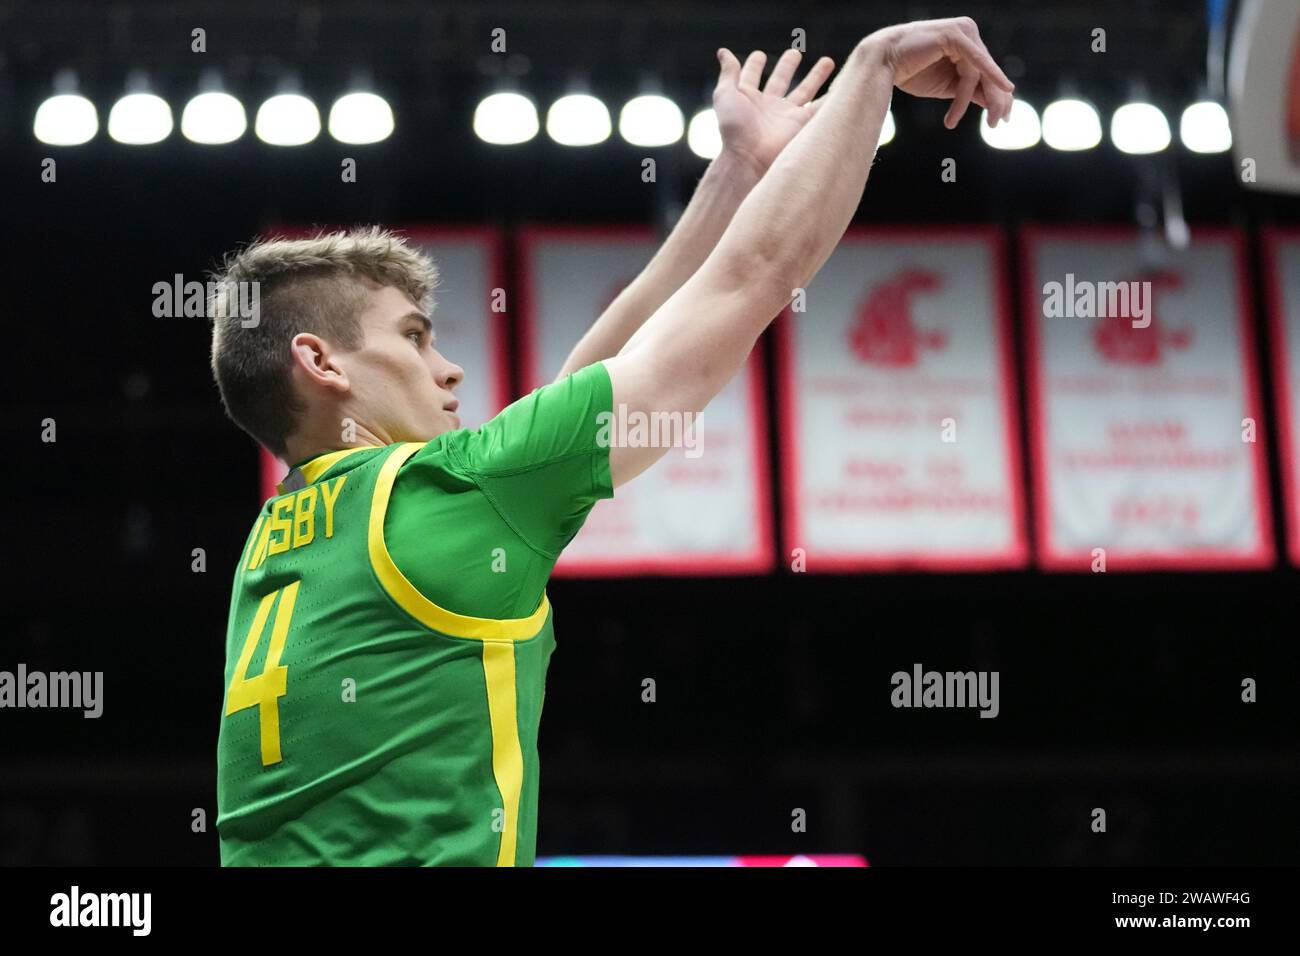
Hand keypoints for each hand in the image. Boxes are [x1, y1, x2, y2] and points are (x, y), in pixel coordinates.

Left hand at [712, 47, 835, 172]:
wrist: (749, 158)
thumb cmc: (733, 128)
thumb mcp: (725, 95)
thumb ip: (728, 73)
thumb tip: (723, 52)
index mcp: (748, 98)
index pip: (752, 76)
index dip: (754, 65)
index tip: (759, 56)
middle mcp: (768, 106)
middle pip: (781, 80)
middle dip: (788, 66)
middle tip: (795, 53)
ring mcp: (786, 115)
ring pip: (804, 90)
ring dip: (816, 76)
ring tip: (828, 61)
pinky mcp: (801, 124)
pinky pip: (820, 107)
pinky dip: (832, 97)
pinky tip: (842, 86)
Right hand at [869, 17, 1014, 128]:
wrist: (882, 63)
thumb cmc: (909, 72)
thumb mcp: (946, 86)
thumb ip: (969, 91)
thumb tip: (994, 105)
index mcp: (967, 44)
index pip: (988, 71)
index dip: (997, 95)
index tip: (1003, 117)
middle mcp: (968, 33)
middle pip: (989, 71)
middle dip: (995, 99)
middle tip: (998, 122)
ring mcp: (963, 31)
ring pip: (978, 72)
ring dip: (965, 99)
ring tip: (952, 120)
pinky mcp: (955, 35)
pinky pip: (974, 62)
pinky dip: (989, 76)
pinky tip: (1004, 89)